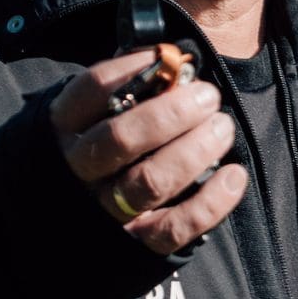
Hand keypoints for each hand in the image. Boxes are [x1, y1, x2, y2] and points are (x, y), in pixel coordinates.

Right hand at [50, 52, 248, 253]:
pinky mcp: (136, 241)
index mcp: (65, 127)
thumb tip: (176, 60)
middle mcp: (79, 169)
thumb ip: (131, 86)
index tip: (168, 57)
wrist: (73, 213)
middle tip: (207, 96)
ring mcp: (105, 209)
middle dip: (172, 114)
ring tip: (222, 128)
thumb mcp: (100, 109)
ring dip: (195, 151)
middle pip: (121, 139)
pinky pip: (174, 227)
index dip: (133, 68)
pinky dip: (211, 202)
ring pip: (150, 182)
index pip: (92, 90)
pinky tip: (233, 175)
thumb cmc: (103, 142)